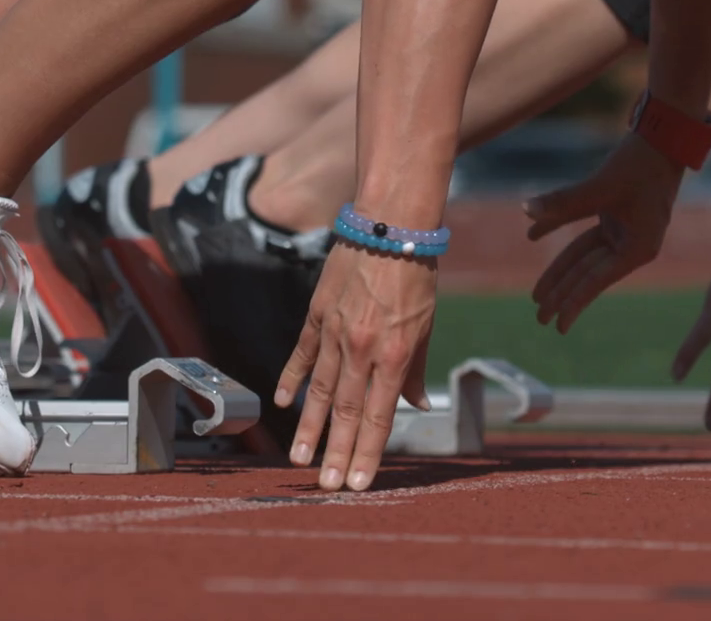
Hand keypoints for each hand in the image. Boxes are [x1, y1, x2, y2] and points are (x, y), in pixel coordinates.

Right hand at [273, 239, 435, 491]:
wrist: (390, 224)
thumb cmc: (416, 275)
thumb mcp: (426, 325)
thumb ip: (414, 369)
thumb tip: (415, 406)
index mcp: (393, 354)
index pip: (378, 416)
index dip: (368, 452)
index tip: (358, 483)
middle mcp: (361, 348)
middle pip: (344, 411)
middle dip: (336, 452)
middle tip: (327, 486)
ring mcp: (334, 331)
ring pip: (318, 390)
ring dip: (310, 428)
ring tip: (301, 460)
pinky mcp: (316, 313)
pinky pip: (302, 353)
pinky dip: (292, 379)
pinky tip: (284, 404)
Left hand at [526, 134, 684, 332]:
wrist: (663, 136)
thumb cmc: (640, 163)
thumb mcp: (601, 186)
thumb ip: (564, 203)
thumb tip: (526, 212)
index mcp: (638, 248)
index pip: (597, 280)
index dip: (573, 301)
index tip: (556, 323)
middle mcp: (633, 244)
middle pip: (589, 272)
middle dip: (563, 292)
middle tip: (539, 316)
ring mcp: (624, 230)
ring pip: (584, 255)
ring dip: (559, 270)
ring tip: (537, 295)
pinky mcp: (615, 214)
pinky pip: (582, 230)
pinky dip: (557, 229)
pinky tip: (533, 237)